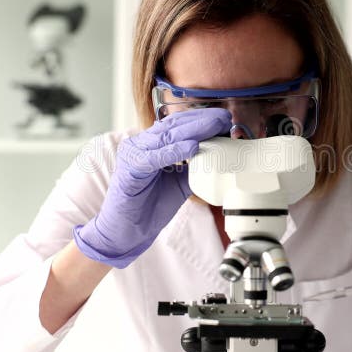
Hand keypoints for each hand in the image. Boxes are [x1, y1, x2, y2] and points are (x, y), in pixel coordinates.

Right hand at [74, 108, 231, 267]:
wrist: (126, 232)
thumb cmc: (148, 206)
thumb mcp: (179, 182)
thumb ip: (195, 167)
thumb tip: (219, 157)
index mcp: (149, 144)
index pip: (177, 124)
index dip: (201, 119)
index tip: (224, 119)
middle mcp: (139, 144)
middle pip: (174, 126)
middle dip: (202, 121)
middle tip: (224, 119)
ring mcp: (132, 155)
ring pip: (166, 137)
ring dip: (194, 130)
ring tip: (215, 127)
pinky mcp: (129, 170)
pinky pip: (154, 157)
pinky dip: (174, 151)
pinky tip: (193, 147)